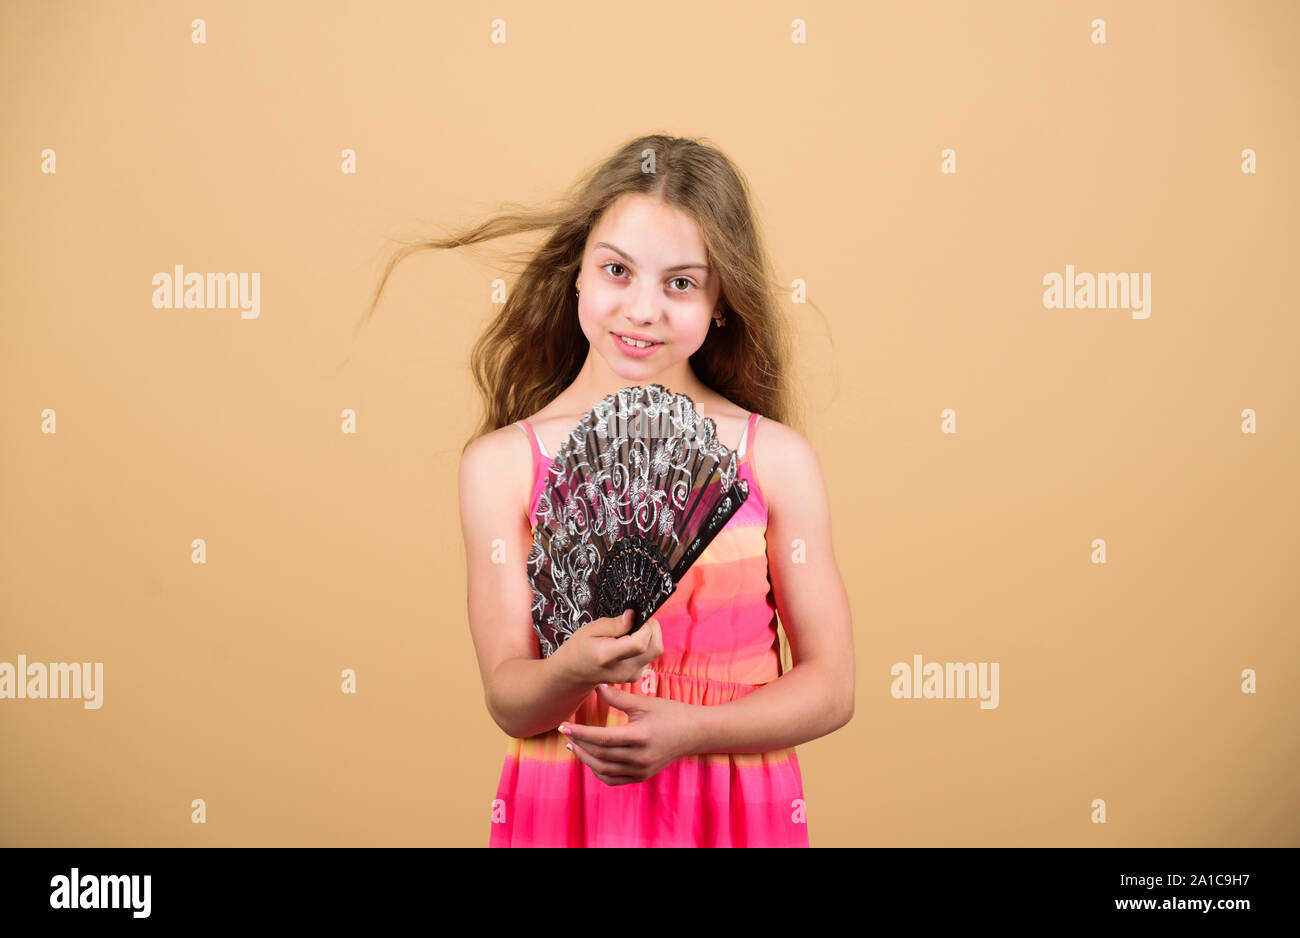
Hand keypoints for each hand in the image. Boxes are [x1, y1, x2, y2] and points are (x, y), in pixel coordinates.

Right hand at [556, 609, 663, 685]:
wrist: (574, 671)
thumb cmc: (579, 648)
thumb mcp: (590, 629)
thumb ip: (614, 624)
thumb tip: (633, 616)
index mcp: (607, 656)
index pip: (640, 643)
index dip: (645, 626)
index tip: (636, 617)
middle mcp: (622, 669)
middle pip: (655, 647)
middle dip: (652, 628)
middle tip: (638, 620)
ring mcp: (630, 675)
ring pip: (656, 651)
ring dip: (650, 636)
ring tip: (632, 630)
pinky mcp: (635, 676)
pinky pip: (651, 656)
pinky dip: (647, 645)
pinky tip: (631, 641)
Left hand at [559, 683, 701, 785]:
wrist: (694, 733)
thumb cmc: (670, 713)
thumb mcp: (644, 702)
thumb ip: (618, 697)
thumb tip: (595, 686)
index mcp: (640, 736)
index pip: (602, 738)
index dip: (580, 733)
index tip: (565, 727)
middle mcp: (640, 757)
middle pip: (600, 755)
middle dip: (579, 745)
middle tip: (566, 734)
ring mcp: (641, 769)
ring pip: (604, 770)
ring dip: (586, 759)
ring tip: (574, 746)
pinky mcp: (642, 776)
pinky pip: (614, 779)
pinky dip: (599, 771)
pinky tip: (591, 759)